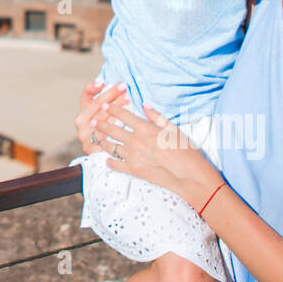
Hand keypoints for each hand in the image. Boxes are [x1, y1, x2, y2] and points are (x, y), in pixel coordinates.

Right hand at [73, 83, 128, 155]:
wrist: (100, 157)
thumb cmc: (107, 130)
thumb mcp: (105, 114)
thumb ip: (108, 100)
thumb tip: (115, 86)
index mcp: (83, 112)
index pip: (86, 97)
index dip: (92, 88)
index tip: (103, 82)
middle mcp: (81, 123)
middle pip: (96, 105)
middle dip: (111, 94)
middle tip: (123, 86)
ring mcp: (84, 135)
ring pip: (101, 118)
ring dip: (115, 108)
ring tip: (127, 99)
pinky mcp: (89, 148)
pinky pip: (102, 136)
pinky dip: (112, 129)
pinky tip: (122, 121)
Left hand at [93, 104, 224, 212]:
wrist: (188, 175)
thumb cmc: (185, 150)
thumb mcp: (173, 129)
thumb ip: (156, 117)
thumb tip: (145, 105)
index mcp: (145, 128)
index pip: (124, 115)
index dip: (113, 109)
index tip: (106, 106)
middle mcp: (135, 141)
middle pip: (112, 130)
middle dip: (101, 124)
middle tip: (94, 121)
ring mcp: (132, 156)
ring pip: (110, 146)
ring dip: (102, 142)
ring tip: (97, 139)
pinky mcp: (133, 170)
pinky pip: (115, 164)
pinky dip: (109, 161)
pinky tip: (107, 159)